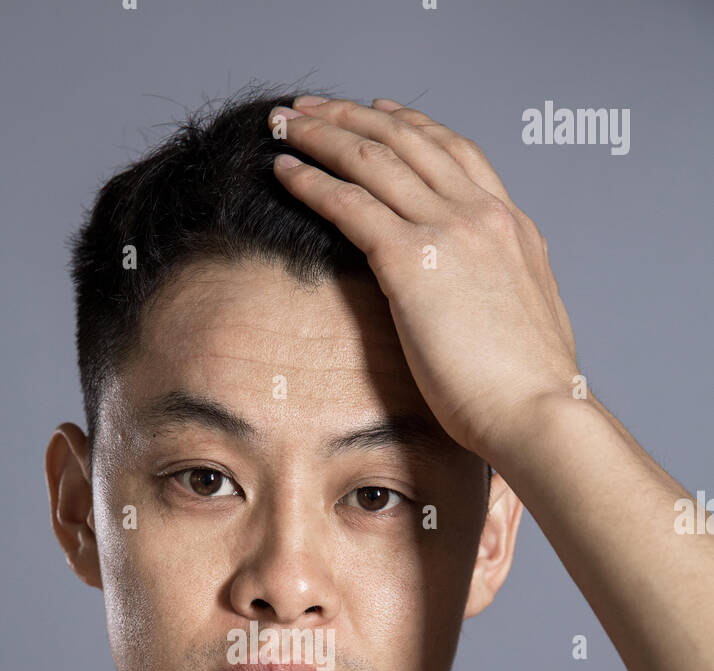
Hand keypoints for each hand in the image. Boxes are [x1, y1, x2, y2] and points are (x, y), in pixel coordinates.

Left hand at [269, 96, 578, 462]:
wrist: (537, 413)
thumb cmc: (528, 392)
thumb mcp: (525, 321)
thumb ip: (499, 293)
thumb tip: (481, 304)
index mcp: (512, 227)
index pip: (456, 153)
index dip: (411, 127)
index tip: (379, 112)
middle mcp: (481, 215)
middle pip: (408, 141)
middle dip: (354, 115)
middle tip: (313, 107)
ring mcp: (449, 232)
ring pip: (373, 159)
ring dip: (322, 134)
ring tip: (285, 125)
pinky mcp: (412, 262)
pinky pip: (349, 204)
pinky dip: (312, 181)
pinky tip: (284, 172)